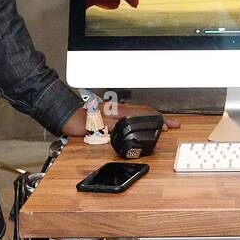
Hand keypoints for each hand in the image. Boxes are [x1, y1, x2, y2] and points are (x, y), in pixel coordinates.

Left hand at [60, 101, 179, 137]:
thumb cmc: (80, 119)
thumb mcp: (98, 124)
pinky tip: (141, 124)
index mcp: (119, 111)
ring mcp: (116, 113)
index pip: (144, 114)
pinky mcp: (111, 116)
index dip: (159, 120)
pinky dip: (141, 120)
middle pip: (145, 113)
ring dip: (152, 120)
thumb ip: (113, 126)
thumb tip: (128, 128)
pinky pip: (131, 118)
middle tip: (172, 125)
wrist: (66, 115)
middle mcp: (119, 110)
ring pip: (139, 115)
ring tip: (162, 125)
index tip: (170, 125)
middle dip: (160, 119)